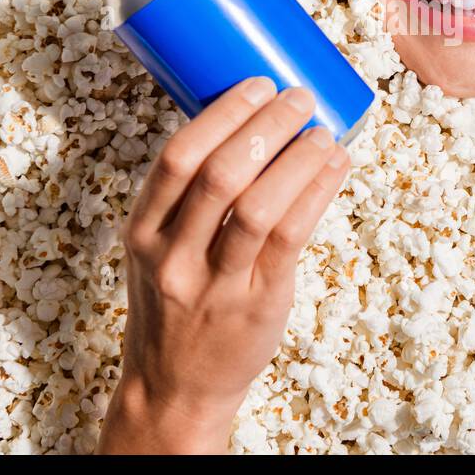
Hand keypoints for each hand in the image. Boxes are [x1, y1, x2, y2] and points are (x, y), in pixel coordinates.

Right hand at [96, 76, 350, 453]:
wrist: (175, 388)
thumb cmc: (176, 304)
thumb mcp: (159, 248)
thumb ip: (189, 199)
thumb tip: (254, 127)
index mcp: (142, 231)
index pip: (177, 158)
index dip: (222, 114)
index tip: (257, 85)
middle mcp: (172, 256)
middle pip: (220, 174)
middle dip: (267, 125)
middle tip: (298, 97)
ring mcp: (214, 284)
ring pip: (260, 207)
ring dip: (298, 158)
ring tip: (322, 131)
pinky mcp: (256, 303)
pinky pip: (290, 238)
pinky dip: (315, 193)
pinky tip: (332, 168)